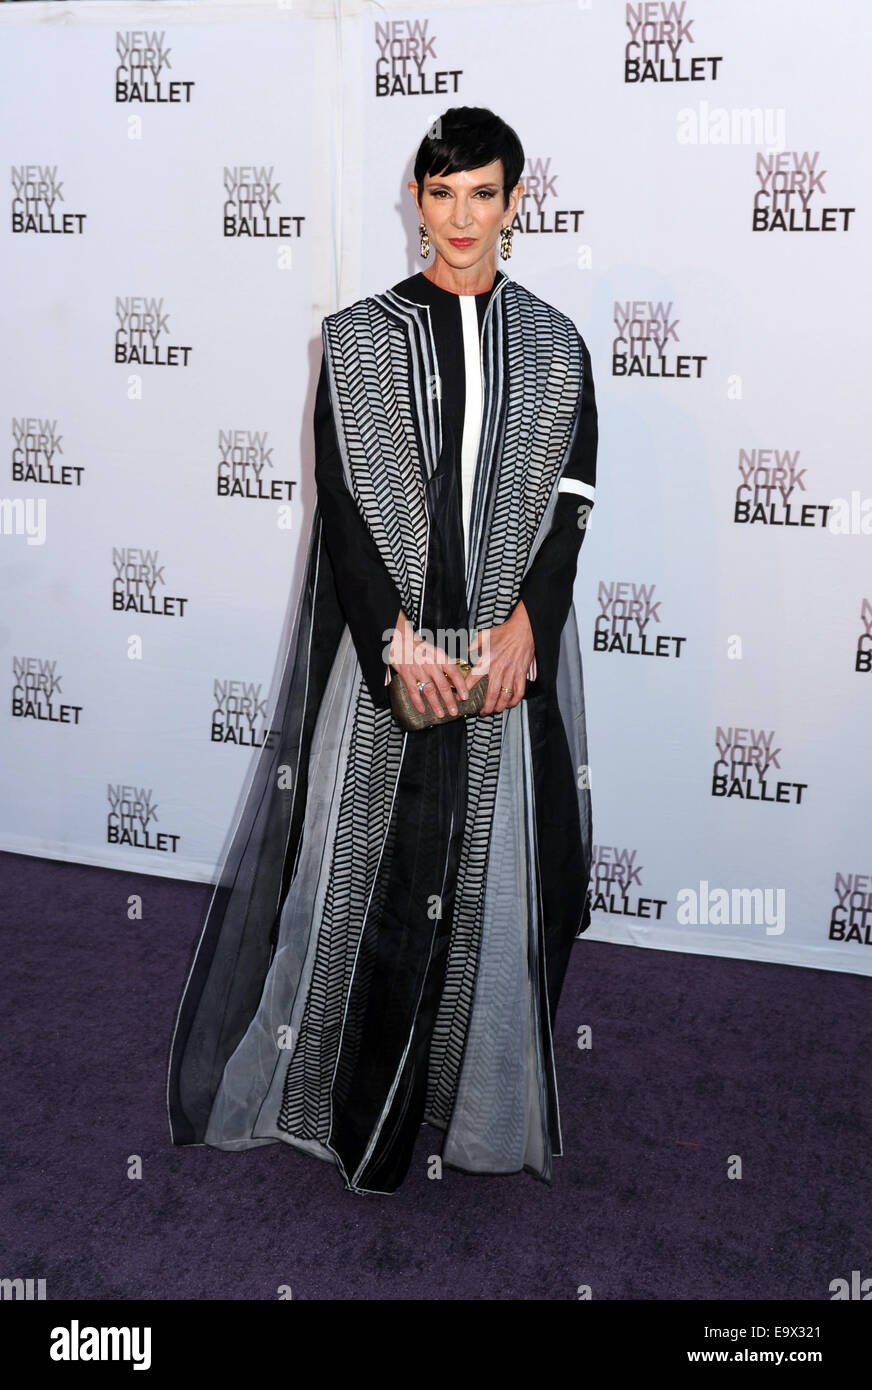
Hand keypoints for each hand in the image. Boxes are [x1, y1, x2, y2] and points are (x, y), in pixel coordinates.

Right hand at [388, 610, 470, 718]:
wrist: (400, 639)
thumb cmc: (419, 646)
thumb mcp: (435, 651)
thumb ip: (444, 664)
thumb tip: (456, 678)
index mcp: (439, 656)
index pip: (454, 672)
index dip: (461, 685)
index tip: (465, 696)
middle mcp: (430, 663)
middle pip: (443, 685)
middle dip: (449, 700)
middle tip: (454, 711)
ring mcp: (418, 670)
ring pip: (429, 690)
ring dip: (436, 704)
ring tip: (440, 713)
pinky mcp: (407, 674)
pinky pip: (414, 691)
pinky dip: (418, 702)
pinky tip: (422, 709)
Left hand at [466, 600, 533, 714]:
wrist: (523, 629)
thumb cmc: (504, 632)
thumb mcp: (484, 636)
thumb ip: (472, 646)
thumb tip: (464, 653)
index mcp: (488, 659)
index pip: (473, 678)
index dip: (465, 690)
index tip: (461, 698)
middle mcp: (499, 668)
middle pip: (491, 693)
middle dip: (486, 707)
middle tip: (481, 712)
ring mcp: (512, 672)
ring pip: (505, 696)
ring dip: (500, 706)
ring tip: (494, 710)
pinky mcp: (522, 673)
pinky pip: (519, 691)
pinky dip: (515, 700)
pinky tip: (510, 704)